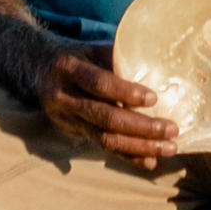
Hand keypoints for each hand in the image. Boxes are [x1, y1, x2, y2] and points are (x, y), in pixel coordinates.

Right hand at [38, 49, 185, 169]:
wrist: (39, 71)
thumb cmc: (79, 55)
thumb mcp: (93, 48)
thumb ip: (118, 58)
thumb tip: (157, 68)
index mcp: (68, 69)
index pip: (98, 84)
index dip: (126, 92)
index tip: (154, 99)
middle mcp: (63, 97)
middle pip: (104, 117)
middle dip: (140, 127)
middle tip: (171, 130)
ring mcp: (67, 119)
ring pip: (104, 138)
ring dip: (139, 147)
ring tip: (168, 148)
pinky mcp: (74, 133)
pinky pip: (103, 148)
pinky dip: (128, 156)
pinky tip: (150, 160)